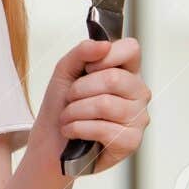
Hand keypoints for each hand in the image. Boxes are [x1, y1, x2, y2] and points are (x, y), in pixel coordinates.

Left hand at [29, 35, 151, 175]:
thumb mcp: (65, 72)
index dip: (104, 57)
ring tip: (68, 117)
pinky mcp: (131, 141)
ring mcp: (138, 118)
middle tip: (69, 99)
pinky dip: (77, 129)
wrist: (49, 143)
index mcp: (126, 72)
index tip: (87, 69)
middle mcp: (138, 93)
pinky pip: (103, 129)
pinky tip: (72, 132)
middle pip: (114, 78)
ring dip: (75, 111)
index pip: (131, 49)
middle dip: (79, 89)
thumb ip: (82, 52)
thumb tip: (103, 45)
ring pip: (105, 104)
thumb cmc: (61, 107)